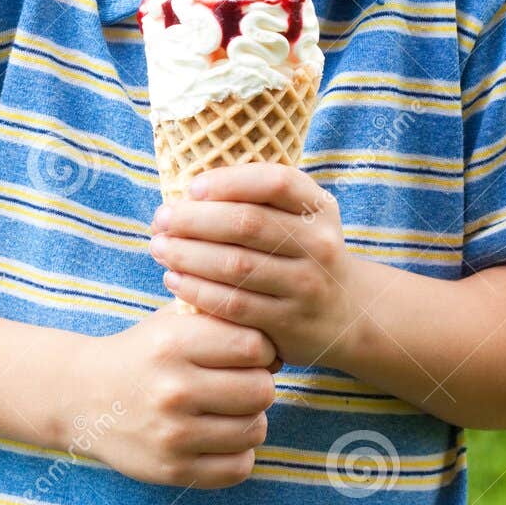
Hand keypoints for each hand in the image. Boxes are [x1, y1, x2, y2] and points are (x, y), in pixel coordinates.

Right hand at [76, 302, 277, 489]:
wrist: (82, 397)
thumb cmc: (142, 352)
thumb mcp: (171, 320)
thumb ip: (219, 315)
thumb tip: (275, 337)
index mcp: (174, 343)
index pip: (254, 346)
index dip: (262, 349)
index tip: (251, 354)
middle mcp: (173, 389)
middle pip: (261, 390)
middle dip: (259, 385)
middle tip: (242, 383)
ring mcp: (172, 434)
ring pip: (255, 429)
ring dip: (250, 420)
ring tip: (230, 411)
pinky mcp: (172, 470)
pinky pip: (239, 468)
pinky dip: (239, 454)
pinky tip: (220, 438)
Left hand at [148, 162, 359, 365]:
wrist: (346, 314)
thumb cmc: (302, 254)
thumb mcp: (301, 219)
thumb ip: (259, 200)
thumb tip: (188, 193)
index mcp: (319, 209)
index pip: (276, 182)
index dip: (229, 181)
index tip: (191, 188)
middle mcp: (318, 245)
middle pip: (247, 223)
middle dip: (195, 219)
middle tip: (161, 219)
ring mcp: (306, 286)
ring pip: (236, 265)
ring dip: (188, 254)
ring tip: (159, 247)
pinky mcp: (288, 323)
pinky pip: (233, 304)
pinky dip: (197, 290)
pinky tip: (174, 279)